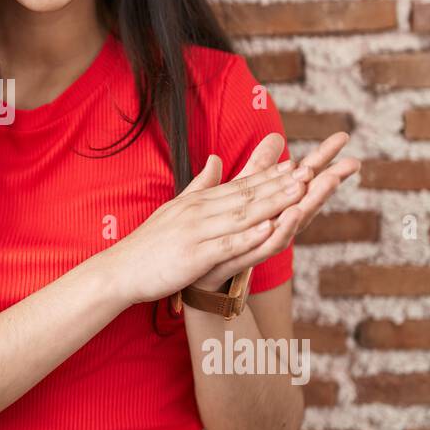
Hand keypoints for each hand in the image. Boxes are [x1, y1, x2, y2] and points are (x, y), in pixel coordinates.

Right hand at [94, 146, 306, 308]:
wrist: (120, 271)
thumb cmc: (148, 244)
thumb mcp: (175, 208)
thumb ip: (199, 185)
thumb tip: (216, 159)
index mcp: (196, 202)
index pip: (238, 185)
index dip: (269, 175)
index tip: (296, 164)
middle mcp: (198, 212)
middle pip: (245, 195)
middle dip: (279, 184)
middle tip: (309, 171)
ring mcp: (196, 233)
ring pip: (241, 216)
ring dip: (272, 203)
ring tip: (299, 192)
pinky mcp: (193, 257)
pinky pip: (226, 245)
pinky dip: (249, 235)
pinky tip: (270, 227)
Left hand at [189, 131, 361, 291]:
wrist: (202, 271)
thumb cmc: (226, 230)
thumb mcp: (241, 191)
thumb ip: (260, 166)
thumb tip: (276, 136)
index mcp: (275, 203)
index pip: (302, 176)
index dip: (322, 156)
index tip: (343, 136)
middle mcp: (277, 221)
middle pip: (308, 197)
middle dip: (330, 180)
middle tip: (352, 162)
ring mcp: (265, 240)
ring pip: (294, 220)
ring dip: (312, 202)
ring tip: (328, 182)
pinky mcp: (247, 257)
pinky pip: (267, 245)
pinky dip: (280, 232)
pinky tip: (289, 216)